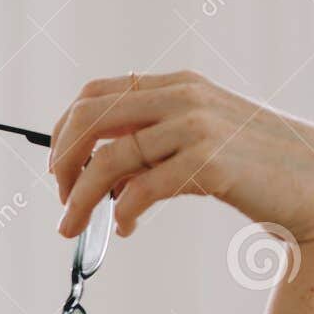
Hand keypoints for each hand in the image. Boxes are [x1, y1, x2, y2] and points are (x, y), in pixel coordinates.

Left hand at [48, 69, 313, 244]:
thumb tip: (96, 175)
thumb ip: (150, 146)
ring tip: (73, 226)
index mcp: (176, 85)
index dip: (63, 133)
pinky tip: (124, 228)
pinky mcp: (210, 163)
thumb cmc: (255, 165)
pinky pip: (141, 190)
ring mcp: (197, 127)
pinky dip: (121, 213)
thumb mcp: (197, 140)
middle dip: (62, 163)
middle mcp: (183, 98)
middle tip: (61, 198)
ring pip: (108, 160)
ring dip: (80, 200)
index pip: (93, 95)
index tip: (58, 169)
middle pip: (89, 120)